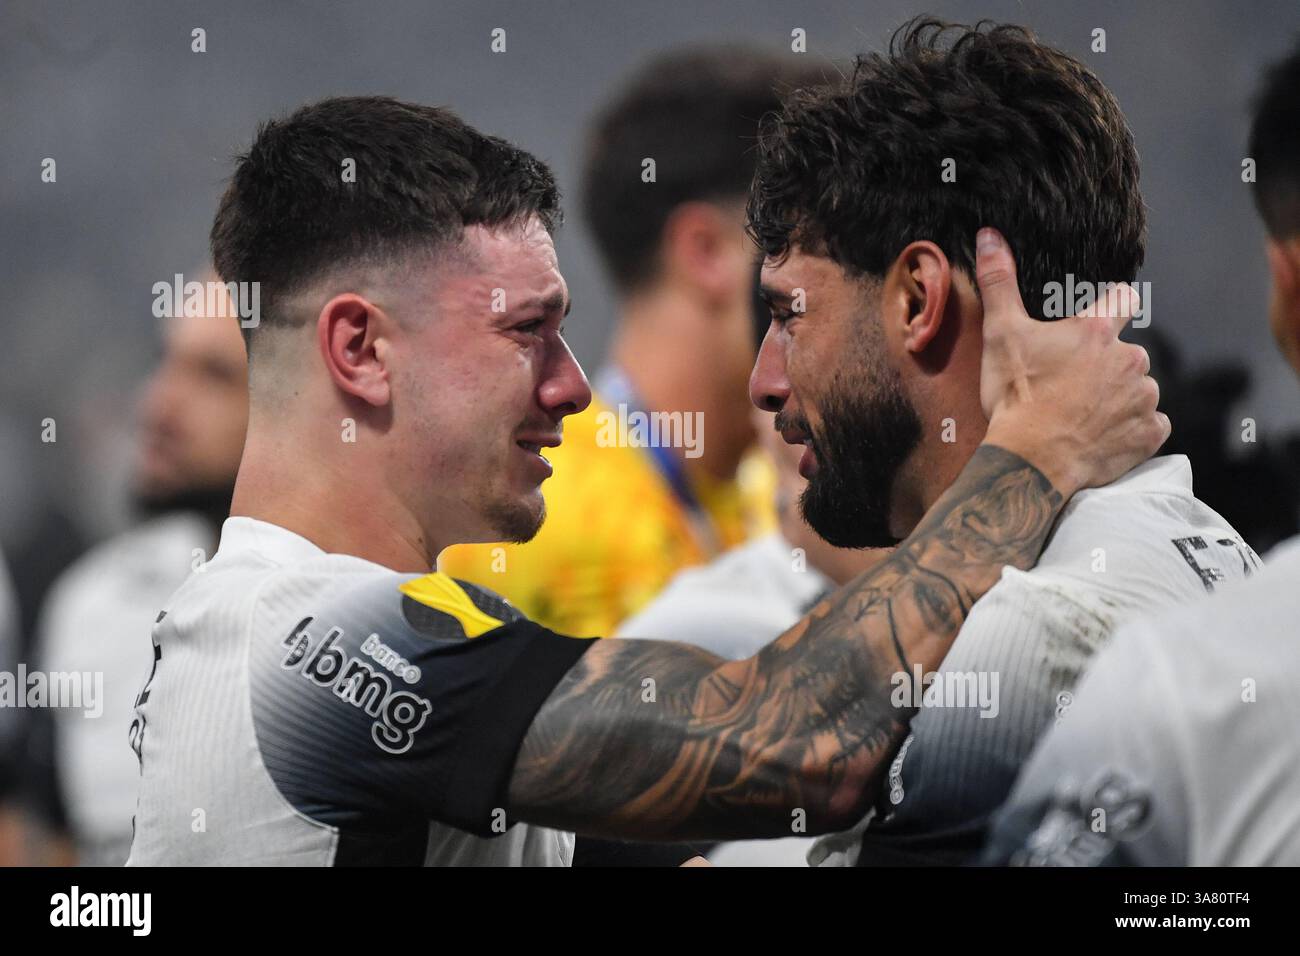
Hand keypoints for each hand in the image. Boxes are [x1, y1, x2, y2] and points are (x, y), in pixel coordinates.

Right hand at [976, 227, 1168, 494]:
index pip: (1124, 300)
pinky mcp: (1149, 433)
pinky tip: (1102, 436)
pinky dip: (1132, 430)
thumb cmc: (1016, 396)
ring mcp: (1143, 397)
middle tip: (1071, 387)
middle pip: (1127, 353)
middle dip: (1106, 366)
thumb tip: (989, 236)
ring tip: (1083, 415)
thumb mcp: (1001, 333)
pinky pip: (1150, 425)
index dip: (1111, 308)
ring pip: (1138, 389)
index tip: (1095, 325)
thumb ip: (999, 281)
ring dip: (1119, 398)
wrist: (1030, 460)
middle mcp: (1130, 359)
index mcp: (1098, 331)